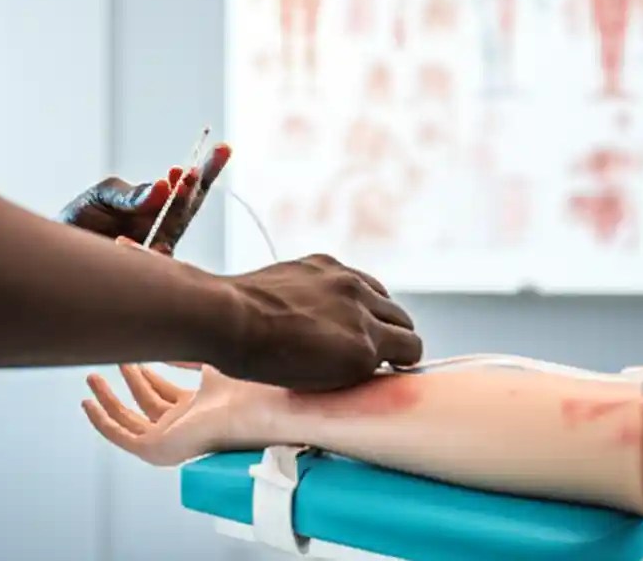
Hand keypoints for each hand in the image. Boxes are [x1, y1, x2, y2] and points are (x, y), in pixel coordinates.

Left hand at [59, 143, 230, 252]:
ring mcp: (156, 247)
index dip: (208, 168)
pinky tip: (126, 238)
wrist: (58, 249)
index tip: (224, 147)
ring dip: (176, 207)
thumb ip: (132, 193)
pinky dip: (144, 249)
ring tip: (175, 183)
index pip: (188, 185)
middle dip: (195, 186)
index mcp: (158, 204)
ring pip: (175, 230)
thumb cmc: (82, 218)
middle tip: (192, 171)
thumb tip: (162, 187)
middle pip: (190, 205)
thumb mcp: (105, 195)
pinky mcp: (143, 270)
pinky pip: (153, 261)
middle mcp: (163, 225)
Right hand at [83, 363, 267, 465]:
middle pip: (145, 403)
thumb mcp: (210, 359)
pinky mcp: (155, 449)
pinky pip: (119, 436)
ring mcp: (169, 439)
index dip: (145, 373)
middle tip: (114, 359)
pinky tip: (88, 403)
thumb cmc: (245, 388)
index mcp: (199, 409)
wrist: (253, 409)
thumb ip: (187, 352)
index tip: (130, 355)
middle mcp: (183, 426)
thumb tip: (165, 336)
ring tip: (93, 376)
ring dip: (109, 398)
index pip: (163, 392)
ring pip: (128, 419)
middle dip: (127, 381)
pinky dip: (101, 420)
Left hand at [220, 254, 420, 390]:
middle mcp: (361, 306)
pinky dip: (349, 291)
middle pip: (403, 319)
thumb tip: (376, 359)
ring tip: (354, 323)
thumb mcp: (321, 381)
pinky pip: (352, 276)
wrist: (230, 319)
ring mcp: (343, 279)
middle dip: (396, 334)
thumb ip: (358, 367)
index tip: (395, 363)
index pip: (412, 348)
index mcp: (364, 344)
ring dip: (375, 309)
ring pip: (381, 294)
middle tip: (380, 346)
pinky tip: (329, 302)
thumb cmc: (266, 361)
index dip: (405, 359)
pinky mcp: (323, 262)